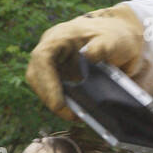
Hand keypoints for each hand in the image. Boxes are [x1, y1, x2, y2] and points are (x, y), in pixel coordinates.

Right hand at [25, 4, 144, 119]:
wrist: (117, 41)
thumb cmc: (115, 38)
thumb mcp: (115, 40)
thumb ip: (103, 46)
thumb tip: (88, 55)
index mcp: (60, 37)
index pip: (42, 58)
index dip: (47, 82)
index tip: (58, 103)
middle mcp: (50, 50)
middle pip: (35, 75)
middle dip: (48, 98)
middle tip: (69, 115)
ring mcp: (52, 64)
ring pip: (40, 86)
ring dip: (53, 103)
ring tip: (74, 115)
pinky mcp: (57, 76)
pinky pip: (50, 92)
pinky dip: (60, 104)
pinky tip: (75, 112)